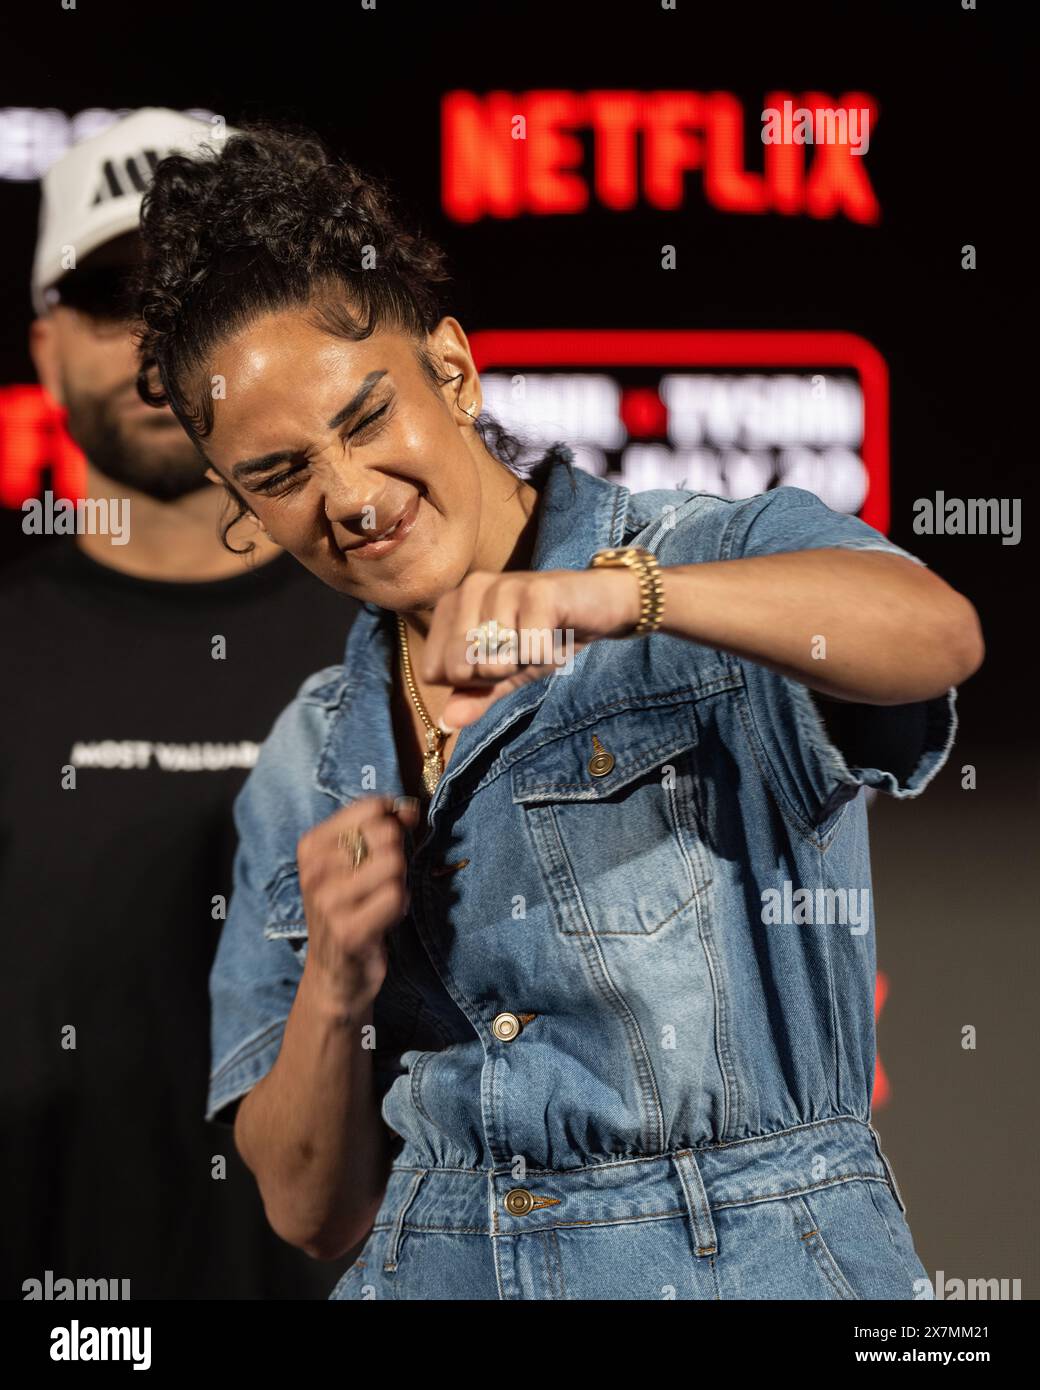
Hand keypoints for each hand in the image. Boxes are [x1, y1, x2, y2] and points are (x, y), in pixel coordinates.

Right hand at [296, 795, 420, 1012]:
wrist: (335, 975)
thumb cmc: (350, 910)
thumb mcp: (354, 863)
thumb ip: (381, 829)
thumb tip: (408, 809)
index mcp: (312, 846)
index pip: (370, 808)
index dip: (395, 819)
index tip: (393, 839)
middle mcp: (314, 870)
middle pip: (386, 835)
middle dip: (397, 856)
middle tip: (382, 882)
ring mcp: (329, 901)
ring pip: (394, 864)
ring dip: (399, 883)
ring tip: (382, 901)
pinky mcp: (349, 930)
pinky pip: (396, 896)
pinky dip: (400, 907)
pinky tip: (384, 920)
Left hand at [420, 567, 642, 729]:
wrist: (599, 605)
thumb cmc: (546, 635)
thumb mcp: (506, 672)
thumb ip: (474, 695)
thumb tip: (446, 724)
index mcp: (450, 605)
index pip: (435, 671)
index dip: (470, 680)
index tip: (498, 658)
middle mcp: (469, 588)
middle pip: (459, 669)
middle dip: (496, 674)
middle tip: (521, 650)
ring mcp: (502, 585)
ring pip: (494, 661)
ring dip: (524, 663)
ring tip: (538, 639)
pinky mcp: (537, 590)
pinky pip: (530, 650)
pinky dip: (546, 654)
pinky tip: (555, 633)